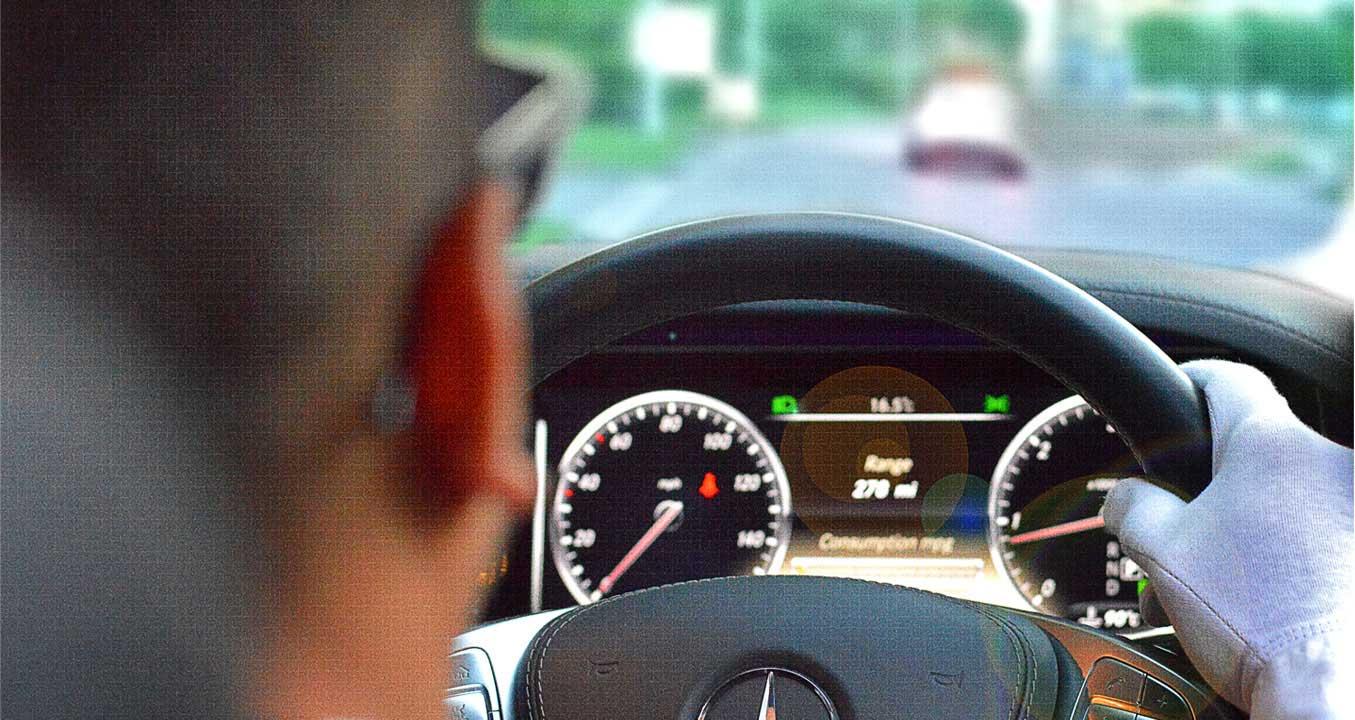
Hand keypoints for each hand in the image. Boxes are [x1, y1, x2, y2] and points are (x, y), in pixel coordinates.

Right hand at [1103, 360, 1352, 715]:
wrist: (1331, 688)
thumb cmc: (1259, 620)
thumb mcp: (1159, 552)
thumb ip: (1132, 505)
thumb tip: (1127, 498)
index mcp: (1270, 446)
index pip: (1227, 380)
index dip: (1192, 381)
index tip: (1178, 391)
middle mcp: (1328, 464)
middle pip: (1258, 451)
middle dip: (1218, 486)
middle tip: (1187, 527)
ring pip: (1292, 497)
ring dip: (1258, 526)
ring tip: (1230, 579)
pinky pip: (1325, 533)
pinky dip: (1297, 555)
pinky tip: (1274, 596)